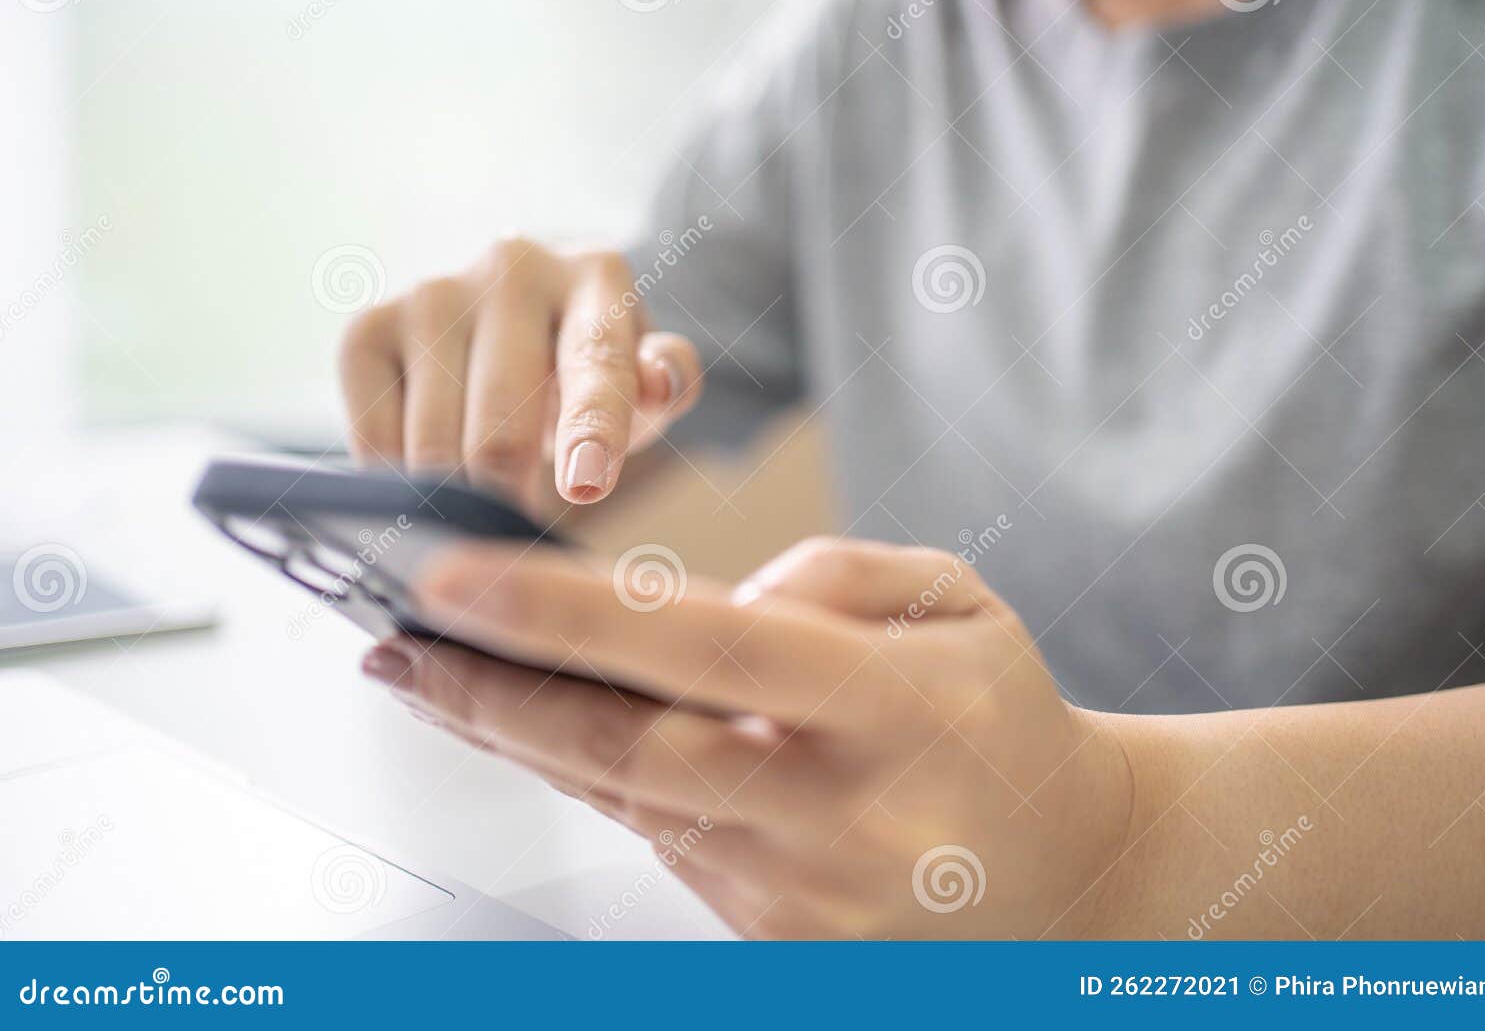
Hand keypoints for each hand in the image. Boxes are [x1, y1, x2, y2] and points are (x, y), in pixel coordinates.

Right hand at [338, 238, 701, 506]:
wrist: (509, 330)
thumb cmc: (589, 375)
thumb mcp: (644, 386)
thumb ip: (668, 386)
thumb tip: (661, 379)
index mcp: (597, 276)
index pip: (596, 363)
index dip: (592, 429)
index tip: (586, 486)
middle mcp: (512, 267)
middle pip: (500, 426)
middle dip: (507, 495)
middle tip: (513, 529)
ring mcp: (432, 293)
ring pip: (432, 443)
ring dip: (454, 496)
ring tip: (478, 500)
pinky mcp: (367, 328)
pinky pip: (373, 439)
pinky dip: (399, 480)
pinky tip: (428, 475)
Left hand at [360, 537, 1133, 937]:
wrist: (1065, 871)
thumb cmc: (1003, 719)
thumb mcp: (959, 600)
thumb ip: (833, 575)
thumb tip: (712, 605)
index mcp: (891, 709)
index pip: (703, 649)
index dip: (566, 614)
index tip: (459, 579)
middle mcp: (836, 812)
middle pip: (626, 750)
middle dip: (493, 694)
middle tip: (395, 640)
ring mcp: (796, 889)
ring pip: (622, 798)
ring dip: (516, 735)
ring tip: (429, 672)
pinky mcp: (768, 933)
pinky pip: (656, 837)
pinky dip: (586, 775)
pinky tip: (530, 727)